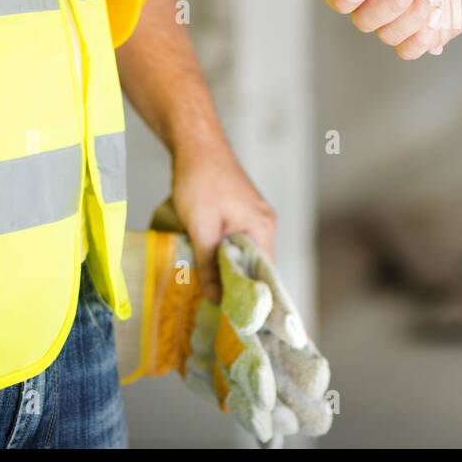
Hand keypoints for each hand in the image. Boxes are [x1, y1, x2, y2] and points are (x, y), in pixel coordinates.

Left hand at [170, 137, 276, 302]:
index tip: (239, 316)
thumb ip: (210, 264)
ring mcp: (255, 215)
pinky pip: (238, 239)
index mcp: (263, 227)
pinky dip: (224, 251)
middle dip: (237, 282)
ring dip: (227, 266)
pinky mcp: (242, 210)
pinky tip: (206, 257)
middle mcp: (265, 222)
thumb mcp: (201, 228)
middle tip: (216, 304)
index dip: (253, 295)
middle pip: (255, 264)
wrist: (196, 144)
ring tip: (209, 284)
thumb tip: (217, 298)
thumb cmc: (201, 181)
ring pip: (244, 252)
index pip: (266, 273)